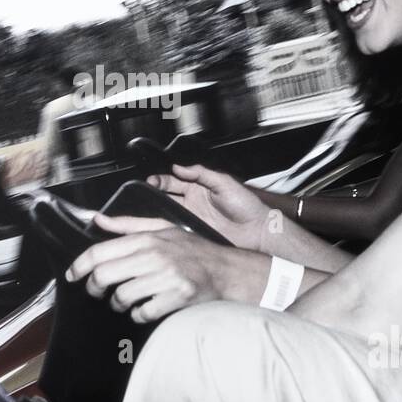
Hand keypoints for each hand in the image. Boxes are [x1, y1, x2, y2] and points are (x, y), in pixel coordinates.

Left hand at [65, 215, 252, 321]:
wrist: (227, 270)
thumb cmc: (192, 250)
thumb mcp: (162, 228)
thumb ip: (128, 225)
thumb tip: (98, 220)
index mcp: (147, 239)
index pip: (100, 252)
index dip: (79, 266)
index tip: (72, 276)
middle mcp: (154, 256)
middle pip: (104, 276)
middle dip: (95, 288)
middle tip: (98, 291)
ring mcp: (166, 277)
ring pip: (121, 297)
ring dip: (119, 303)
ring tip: (126, 300)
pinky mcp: (177, 297)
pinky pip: (142, 313)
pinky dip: (139, 314)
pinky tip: (146, 307)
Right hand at [146, 164, 269, 250]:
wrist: (257, 230)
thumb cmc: (246, 204)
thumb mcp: (224, 182)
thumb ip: (202, 173)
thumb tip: (179, 167)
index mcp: (198, 186)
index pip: (173, 180)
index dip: (161, 179)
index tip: (151, 180)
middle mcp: (191, 202)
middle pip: (166, 196)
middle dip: (153, 193)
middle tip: (145, 192)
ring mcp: (192, 218)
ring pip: (168, 213)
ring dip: (156, 211)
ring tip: (145, 209)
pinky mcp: (194, 233)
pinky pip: (176, 230)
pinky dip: (166, 228)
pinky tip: (157, 227)